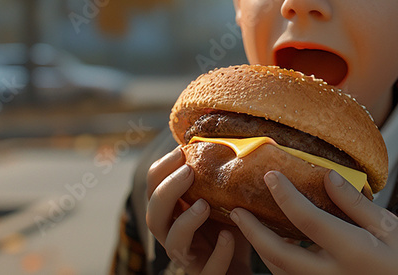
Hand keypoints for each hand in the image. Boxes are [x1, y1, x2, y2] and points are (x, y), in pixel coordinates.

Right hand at [145, 146, 251, 273]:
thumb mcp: (226, 198)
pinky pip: (206, 269)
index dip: (161, 169)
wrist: (243, 265)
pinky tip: (228, 237)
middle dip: (167, 191)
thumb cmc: (232, 226)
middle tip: (189, 171)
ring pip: (172, 244)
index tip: (181, 150)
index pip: (153, 188)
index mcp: (174, 211)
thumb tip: (238, 136)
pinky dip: (217, 253)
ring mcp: (188, 257)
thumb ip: (223, 175)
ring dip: (185, 222)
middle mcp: (173, 234)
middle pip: (154, 215)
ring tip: (204, 204)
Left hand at [229, 170, 397, 274]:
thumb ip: (354, 205)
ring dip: (262, 251)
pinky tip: (276, 246)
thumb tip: (326, 177)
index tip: (269, 174)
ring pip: (283, 274)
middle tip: (236, 211)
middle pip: (281, 257)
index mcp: (353, 252)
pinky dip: (280, 264)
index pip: (307, 221)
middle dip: (254, 234)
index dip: (285, 196)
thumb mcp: (391, 227)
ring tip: (249, 226)